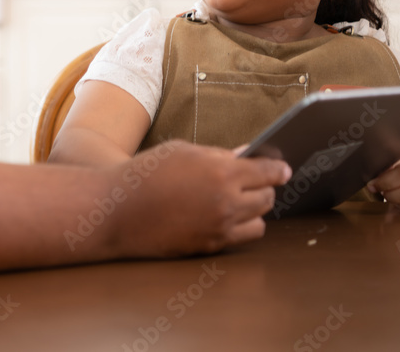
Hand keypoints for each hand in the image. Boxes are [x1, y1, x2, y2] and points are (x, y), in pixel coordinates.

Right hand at [110, 141, 290, 257]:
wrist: (116, 211)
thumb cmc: (145, 174)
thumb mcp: (182, 152)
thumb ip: (218, 155)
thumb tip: (245, 156)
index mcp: (221, 172)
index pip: (268, 171)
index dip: (278, 168)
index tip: (283, 168)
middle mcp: (226, 203)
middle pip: (267, 198)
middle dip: (265, 188)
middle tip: (257, 182)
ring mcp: (219, 229)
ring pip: (259, 223)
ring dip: (253, 211)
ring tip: (238, 202)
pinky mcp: (209, 247)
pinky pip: (238, 238)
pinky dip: (237, 227)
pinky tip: (222, 216)